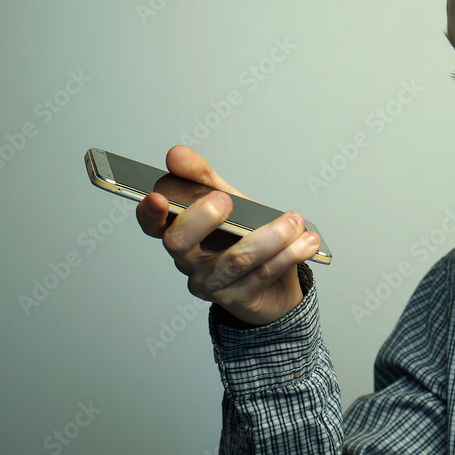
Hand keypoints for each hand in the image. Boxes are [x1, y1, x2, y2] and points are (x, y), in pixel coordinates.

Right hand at [136, 145, 320, 324]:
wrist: (274, 282)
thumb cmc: (244, 237)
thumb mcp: (228, 201)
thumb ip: (203, 178)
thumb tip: (176, 154)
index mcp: (180, 233)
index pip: (151, 224)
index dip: (148, 212)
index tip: (157, 196)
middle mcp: (188, 261)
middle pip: (179, 242)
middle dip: (204, 216)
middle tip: (228, 200)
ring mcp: (210, 283)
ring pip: (235, 258)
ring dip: (271, 236)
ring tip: (295, 221)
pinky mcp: (238, 299)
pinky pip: (263, 273)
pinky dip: (289, 253)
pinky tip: (306, 242)